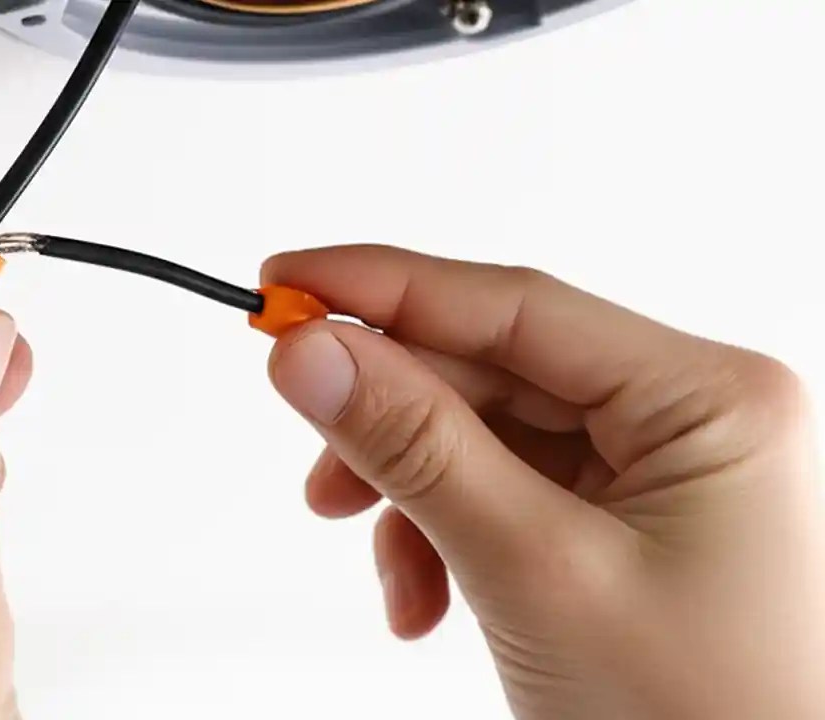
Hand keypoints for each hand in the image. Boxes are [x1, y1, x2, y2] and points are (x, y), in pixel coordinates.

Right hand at [264, 245, 824, 719]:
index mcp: (708, 397)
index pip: (512, 305)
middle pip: (492, 373)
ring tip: (392, 582)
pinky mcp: (623, 522)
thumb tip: (310, 355)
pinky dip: (446, 536)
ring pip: (487, 438)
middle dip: (394, 430)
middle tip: (316, 473)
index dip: (382, 288)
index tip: (281, 288)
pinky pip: (505, 492)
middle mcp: (687, 416)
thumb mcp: (536, 573)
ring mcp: (658, 471)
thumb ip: (416, 449)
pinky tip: (429, 601)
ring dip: (414, 499)